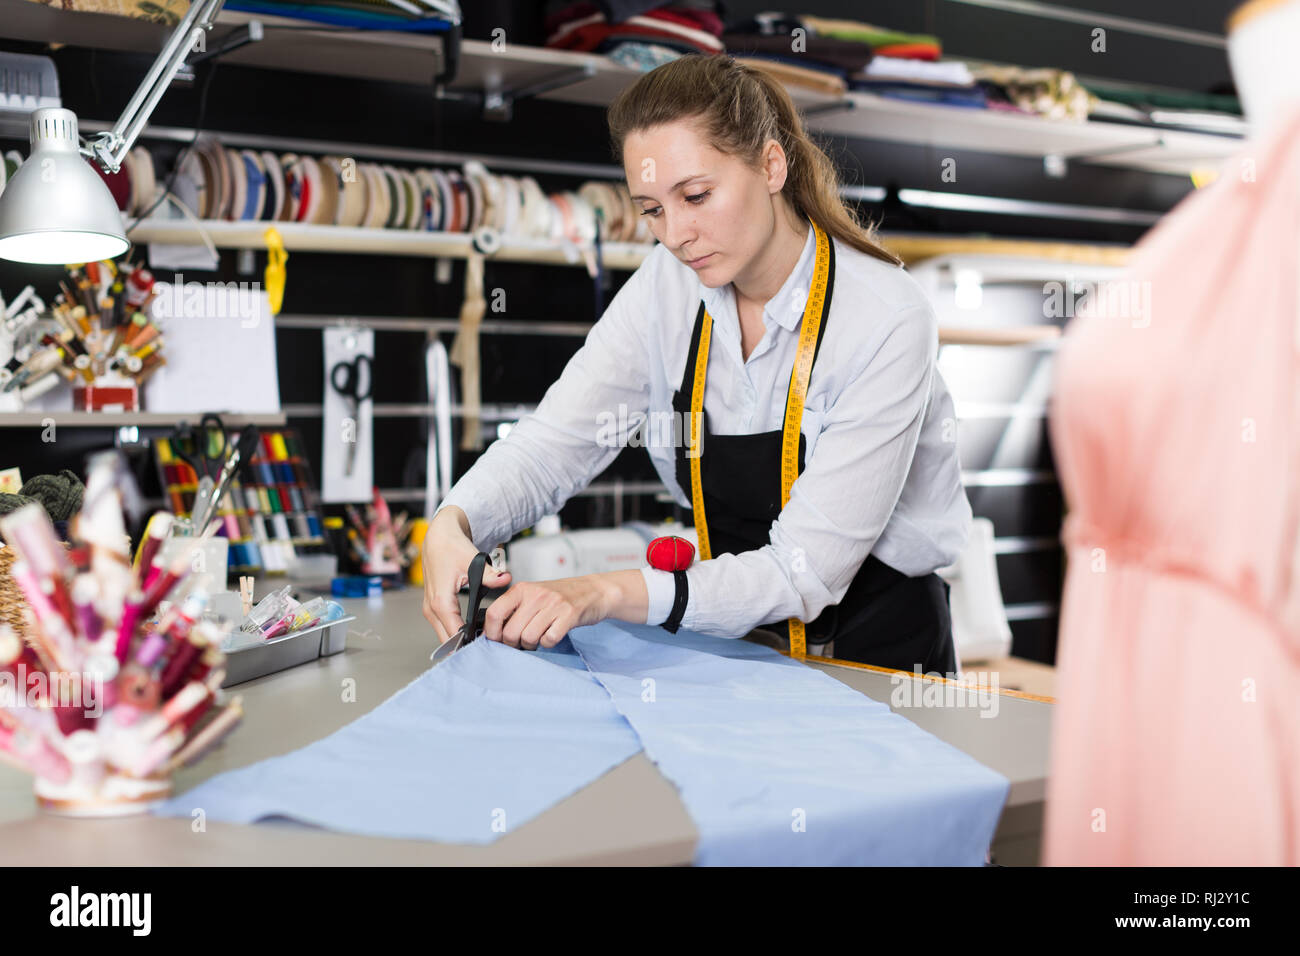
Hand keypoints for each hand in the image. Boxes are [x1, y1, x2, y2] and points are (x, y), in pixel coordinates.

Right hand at [421, 507, 511, 646]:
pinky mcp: (432, 608)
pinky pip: (444, 627)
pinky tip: (473, 631)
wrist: (438, 539)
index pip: (455, 633)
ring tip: (484, 640)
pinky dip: (456, 632)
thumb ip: (490, 575)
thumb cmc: (451, 548)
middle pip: (448, 640)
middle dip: (467, 644)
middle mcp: (431, 609)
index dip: (472, 641)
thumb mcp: (473, 560)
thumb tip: (506, 579)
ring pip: (444, 636)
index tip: (489, 645)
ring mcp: (429, 610)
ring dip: (461, 640)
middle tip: (489, 646)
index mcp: (440, 601)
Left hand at [483, 575, 614, 650]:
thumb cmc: (561, 596)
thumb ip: (514, 610)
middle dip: (513, 644)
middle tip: (521, 641)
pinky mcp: (569, 616)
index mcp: (522, 589)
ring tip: (539, 637)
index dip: (491, 632)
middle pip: (510, 632)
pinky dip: (548, 643)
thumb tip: (493, 633)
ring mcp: (553, 605)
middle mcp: (536, 595)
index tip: (495, 639)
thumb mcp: (533, 595)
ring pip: (528, 638)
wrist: (594, 591)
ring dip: (531, 645)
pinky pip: (549, 640)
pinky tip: (552, 634)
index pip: (494, 613)